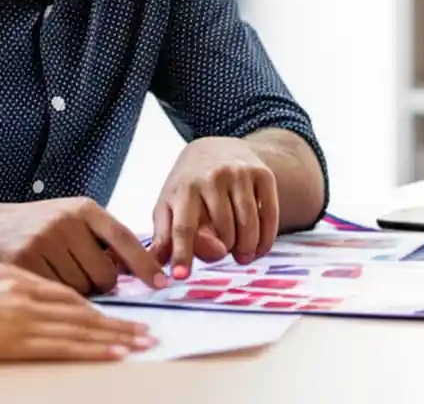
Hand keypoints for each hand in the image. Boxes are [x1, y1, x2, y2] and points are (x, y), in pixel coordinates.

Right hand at [0, 197, 167, 293]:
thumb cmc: (37, 228)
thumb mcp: (70, 219)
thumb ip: (102, 238)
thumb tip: (139, 271)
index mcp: (83, 208)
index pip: (125, 239)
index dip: (146, 264)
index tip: (161, 283)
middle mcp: (65, 221)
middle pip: (106, 275)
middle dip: (99, 283)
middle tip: (79, 272)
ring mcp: (43, 242)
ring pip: (83, 289)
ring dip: (76, 290)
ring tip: (55, 270)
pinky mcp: (24, 263)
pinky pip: (58, 294)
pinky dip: (56, 294)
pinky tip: (42, 278)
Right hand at [0, 277, 155, 360]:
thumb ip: (20, 290)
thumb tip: (45, 305)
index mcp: (25, 281)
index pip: (73, 295)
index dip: (102, 310)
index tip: (125, 318)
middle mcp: (31, 296)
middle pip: (84, 312)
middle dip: (119, 325)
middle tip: (148, 334)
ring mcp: (27, 318)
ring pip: (81, 327)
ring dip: (115, 337)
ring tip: (141, 346)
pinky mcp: (19, 340)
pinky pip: (64, 346)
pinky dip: (93, 350)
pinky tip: (113, 354)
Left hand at [149, 137, 279, 277]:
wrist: (216, 147)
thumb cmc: (188, 185)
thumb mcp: (169, 204)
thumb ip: (164, 236)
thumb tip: (154, 267)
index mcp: (184, 188)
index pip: (183, 226)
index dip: (183, 253)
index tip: (181, 276)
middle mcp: (211, 177)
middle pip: (222, 230)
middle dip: (223, 251)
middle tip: (223, 253)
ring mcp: (239, 174)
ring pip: (247, 225)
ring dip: (246, 248)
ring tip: (242, 256)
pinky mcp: (262, 174)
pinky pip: (269, 215)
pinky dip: (265, 239)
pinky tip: (258, 248)